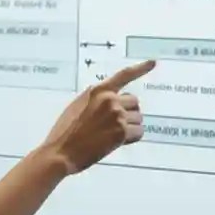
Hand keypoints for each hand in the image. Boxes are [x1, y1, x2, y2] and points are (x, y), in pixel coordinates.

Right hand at [41, 60, 154, 174]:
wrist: (61, 151)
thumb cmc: (65, 131)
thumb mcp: (77, 106)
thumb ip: (96, 100)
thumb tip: (113, 103)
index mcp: (97, 91)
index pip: (123, 76)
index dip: (140, 68)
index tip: (153, 63)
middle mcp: (110, 100)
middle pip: (134, 102)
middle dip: (128, 112)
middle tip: (114, 124)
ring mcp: (117, 115)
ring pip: (138, 118)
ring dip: (130, 127)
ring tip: (111, 135)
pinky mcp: (121, 132)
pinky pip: (138, 132)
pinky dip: (131, 138)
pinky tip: (117, 142)